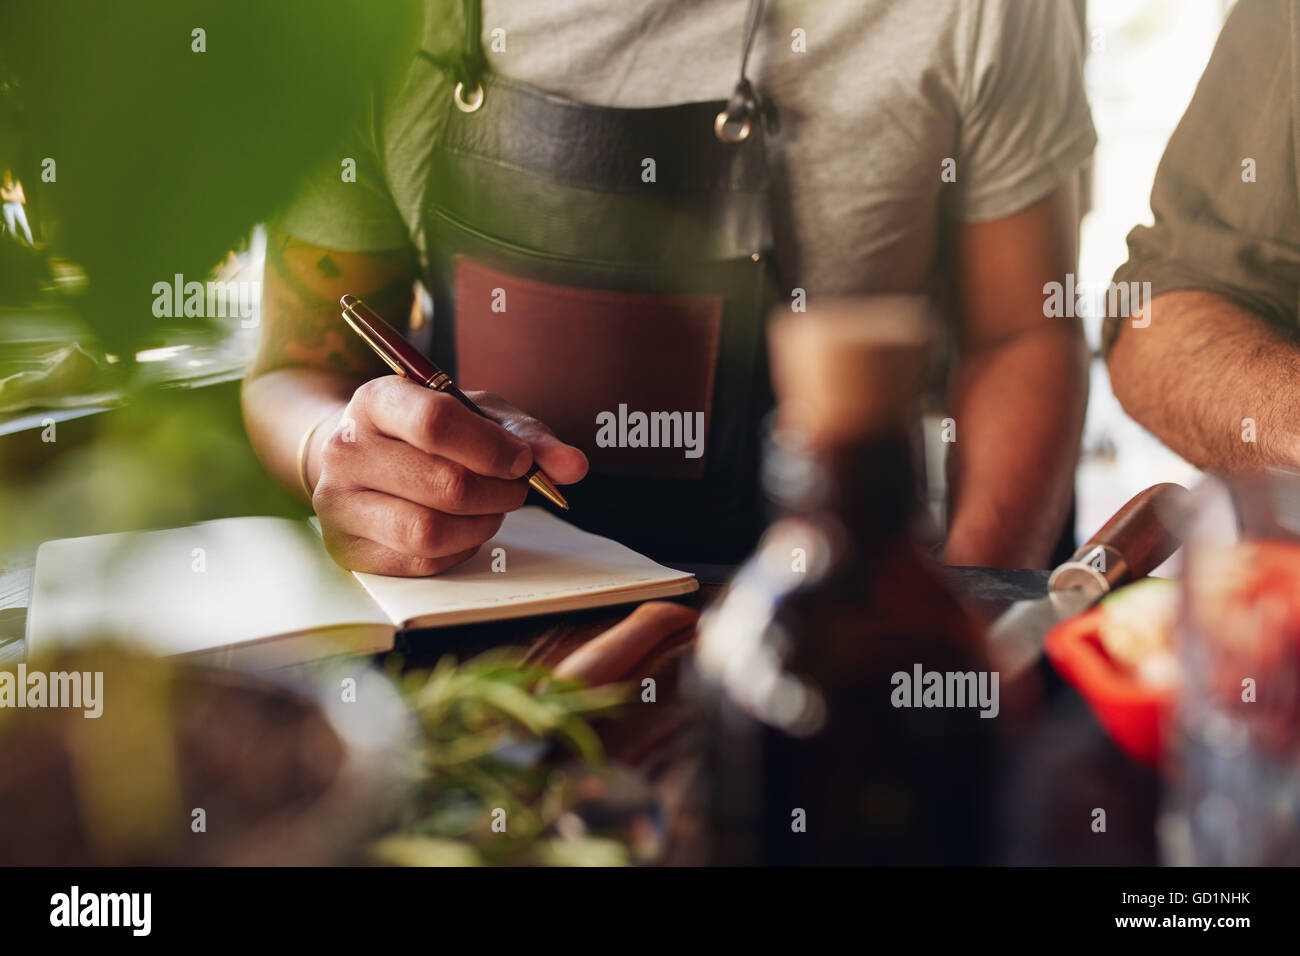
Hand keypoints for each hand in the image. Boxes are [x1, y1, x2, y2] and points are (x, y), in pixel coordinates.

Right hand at [311, 377, 587, 574]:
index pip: (436, 422)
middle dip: (499, 491)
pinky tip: (461, 529)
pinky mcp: (348, 549)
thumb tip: (573, 467)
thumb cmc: (426, 432)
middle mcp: (345, 450)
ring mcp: (339, 504)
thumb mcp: (476, 415)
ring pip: (430, 531)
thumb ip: (527, 436)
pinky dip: (458, 549)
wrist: (361, 456)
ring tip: (491, 508)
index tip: (521, 460)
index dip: (492, 447)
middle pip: (444, 484)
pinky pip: (420, 563)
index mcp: (376, 401)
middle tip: (515, 487)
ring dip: (481, 525)